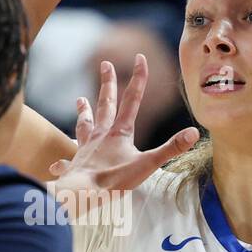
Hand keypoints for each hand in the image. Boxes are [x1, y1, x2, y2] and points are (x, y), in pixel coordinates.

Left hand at [48, 54, 197, 206]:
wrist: (82, 193)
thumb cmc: (114, 180)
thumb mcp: (147, 164)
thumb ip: (171, 148)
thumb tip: (194, 133)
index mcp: (119, 133)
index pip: (132, 100)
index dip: (138, 78)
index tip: (140, 58)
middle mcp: (100, 135)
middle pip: (105, 104)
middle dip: (108, 84)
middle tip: (105, 64)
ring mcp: (85, 148)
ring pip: (84, 125)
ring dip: (83, 111)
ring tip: (79, 99)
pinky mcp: (75, 165)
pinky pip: (67, 161)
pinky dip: (63, 163)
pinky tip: (57, 164)